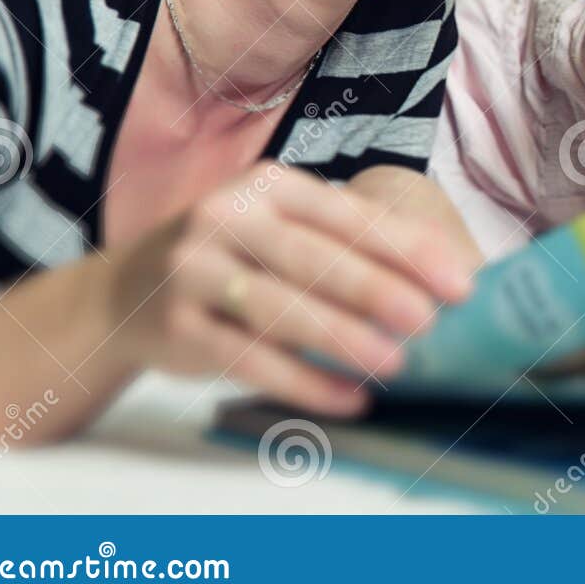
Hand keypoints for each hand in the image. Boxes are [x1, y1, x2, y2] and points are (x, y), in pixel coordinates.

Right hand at [109, 161, 481, 416]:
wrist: (123, 293)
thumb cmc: (234, 257)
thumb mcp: (281, 229)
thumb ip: (348, 242)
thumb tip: (442, 276)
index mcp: (270, 185)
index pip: (349, 215)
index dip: (407, 249)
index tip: (461, 283)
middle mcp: (227, 217)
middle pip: (315, 258)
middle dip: (378, 291)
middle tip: (430, 322)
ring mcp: (193, 270)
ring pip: (280, 308)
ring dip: (344, 339)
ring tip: (396, 364)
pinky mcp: (175, 325)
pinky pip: (247, 357)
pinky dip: (303, 382)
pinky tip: (348, 398)